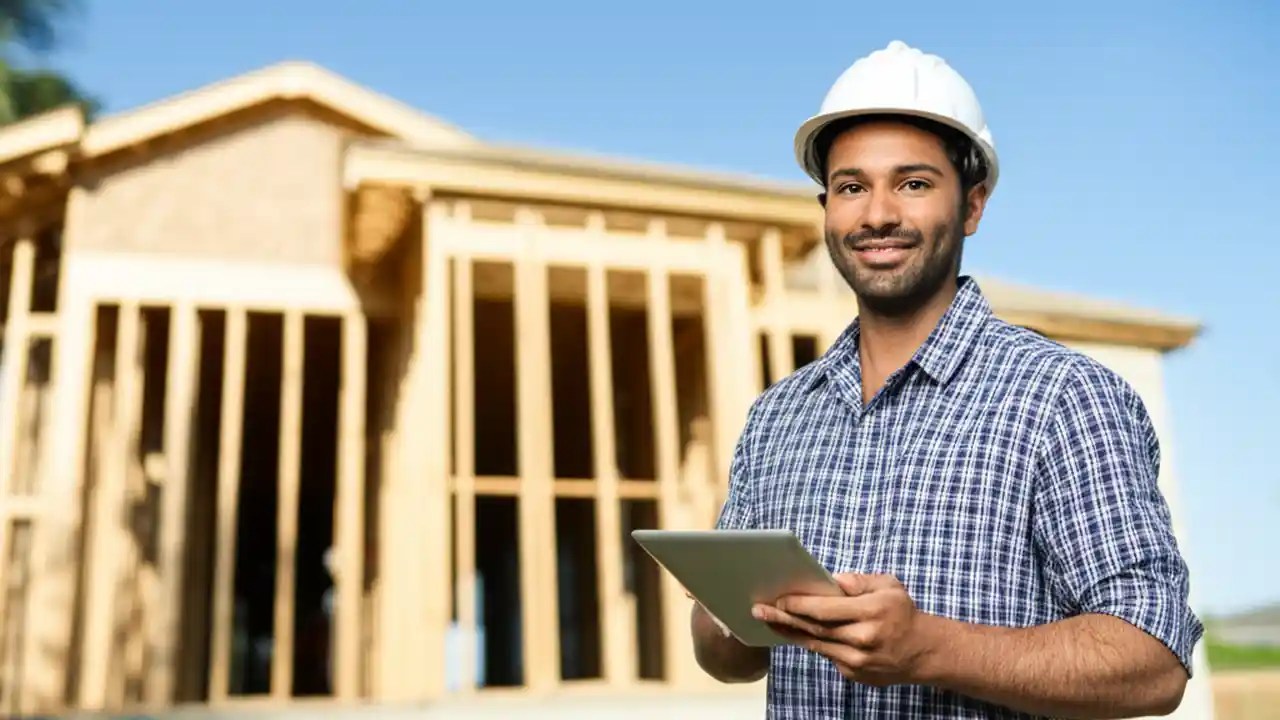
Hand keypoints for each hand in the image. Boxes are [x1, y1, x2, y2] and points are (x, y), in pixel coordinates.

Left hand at [751, 573, 941, 686]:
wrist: (924, 652)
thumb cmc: (902, 613)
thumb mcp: (888, 586)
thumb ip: (859, 581)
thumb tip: (831, 580)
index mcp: (871, 613)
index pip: (826, 609)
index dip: (799, 604)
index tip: (778, 597)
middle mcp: (862, 640)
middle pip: (815, 629)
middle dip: (784, 618)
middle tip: (759, 609)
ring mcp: (857, 661)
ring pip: (816, 645)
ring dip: (789, 632)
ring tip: (768, 619)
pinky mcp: (853, 675)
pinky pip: (826, 655)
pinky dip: (809, 643)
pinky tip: (792, 632)